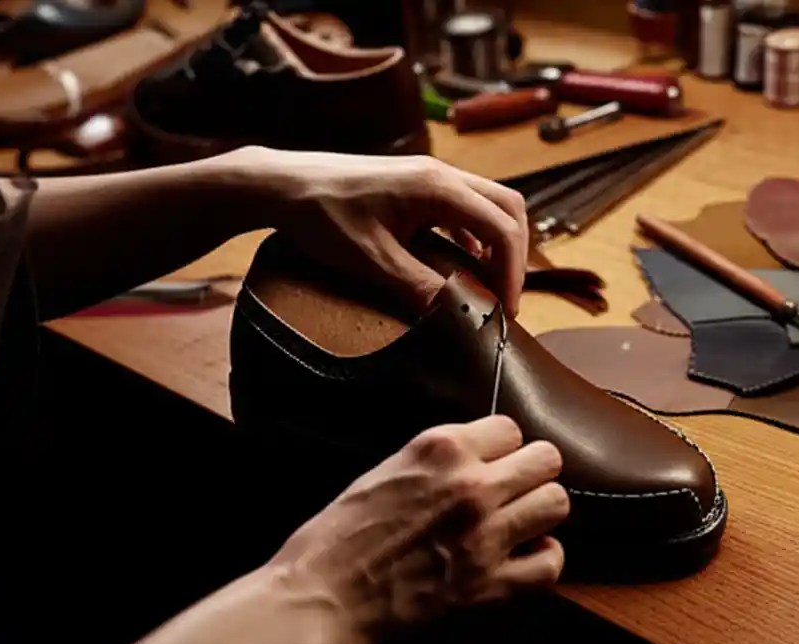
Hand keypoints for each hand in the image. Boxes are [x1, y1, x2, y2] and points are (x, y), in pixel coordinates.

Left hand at [245, 147, 529, 314]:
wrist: (283, 184)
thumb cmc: (320, 215)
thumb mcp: (370, 260)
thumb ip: (418, 286)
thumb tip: (459, 313)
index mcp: (436, 187)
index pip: (500, 227)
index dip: (512, 271)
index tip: (505, 308)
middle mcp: (441, 174)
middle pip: (508, 208)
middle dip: (515, 255)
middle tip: (506, 298)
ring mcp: (430, 176)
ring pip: (489, 204)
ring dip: (498, 243)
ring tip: (490, 284)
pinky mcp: (417, 185)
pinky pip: (465, 207)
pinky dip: (476, 235)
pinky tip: (464, 263)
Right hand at [268, 416, 567, 643]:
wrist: (323, 598)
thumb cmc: (339, 536)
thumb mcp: (386, 470)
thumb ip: (438, 460)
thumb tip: (479, 457)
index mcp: (440, 449)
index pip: (510, 428)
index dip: (501, 448)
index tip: (490, 464)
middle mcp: (472, 486)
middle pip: (546, 460)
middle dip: (531, 473)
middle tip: (512, 492)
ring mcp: (486, 536)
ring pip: (556, 503)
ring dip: (539, 512)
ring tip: (518, 523)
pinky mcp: (490, 585)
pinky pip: (551, 563)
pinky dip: (542, 561)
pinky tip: (521, 559)